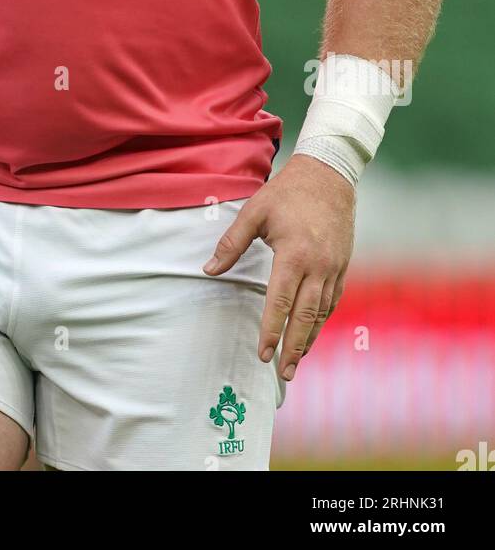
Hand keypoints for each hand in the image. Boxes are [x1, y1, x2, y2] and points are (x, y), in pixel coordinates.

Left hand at [202, 154, 354, 380]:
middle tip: (283, 374)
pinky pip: (332, 300)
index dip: (271, 330)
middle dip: (293, 348)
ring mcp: (334, 268)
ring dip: (309, 339)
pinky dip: (322, 320)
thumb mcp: (254, 212)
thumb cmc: (287, 193)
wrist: (329, 176)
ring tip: (296, 361)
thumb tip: (208, 270)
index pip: (280, 302)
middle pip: (305, 317)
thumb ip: (231, 244)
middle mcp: (317, 267)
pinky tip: (312, 332)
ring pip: (321, 313)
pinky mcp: (342, 266)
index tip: (263, 353)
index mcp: (294, 255)